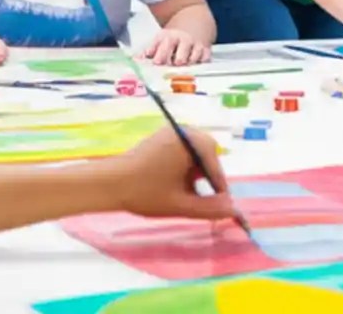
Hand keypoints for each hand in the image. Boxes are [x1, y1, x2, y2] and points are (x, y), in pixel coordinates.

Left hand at [105, 126, 235, 219]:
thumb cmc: (145, 192)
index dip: (219, 189)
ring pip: (194, 155)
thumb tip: (234, 210)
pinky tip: (172, 185)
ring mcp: (171, 133)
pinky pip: (182, 152)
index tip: (221, 207)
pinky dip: (183, 168)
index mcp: (191, 142)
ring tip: (183, 195)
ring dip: (194, 175)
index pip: (215, 166)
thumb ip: (210, 208)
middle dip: (206, 179)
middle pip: (207, 157)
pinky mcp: (160, 138)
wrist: (108, 184)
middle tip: (199, 200)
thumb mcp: (181, 205)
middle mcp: (184, 131)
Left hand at [141, 29, 210, 65]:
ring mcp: (195, 44)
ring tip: (184, 64)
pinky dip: (202, 61)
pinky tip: (197, 63)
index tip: (156, 62)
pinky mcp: (206, 48)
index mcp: (169, 37)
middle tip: (173, 63)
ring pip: (194, 54)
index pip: (164, 44)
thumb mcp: (161, 39)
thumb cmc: (174, 36)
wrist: (194, 19)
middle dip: (177, 57)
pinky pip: (205, 57)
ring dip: (189, 60)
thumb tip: (135, 59)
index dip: (160, 53)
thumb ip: (150, 50)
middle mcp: (183, 40)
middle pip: (180, 50)